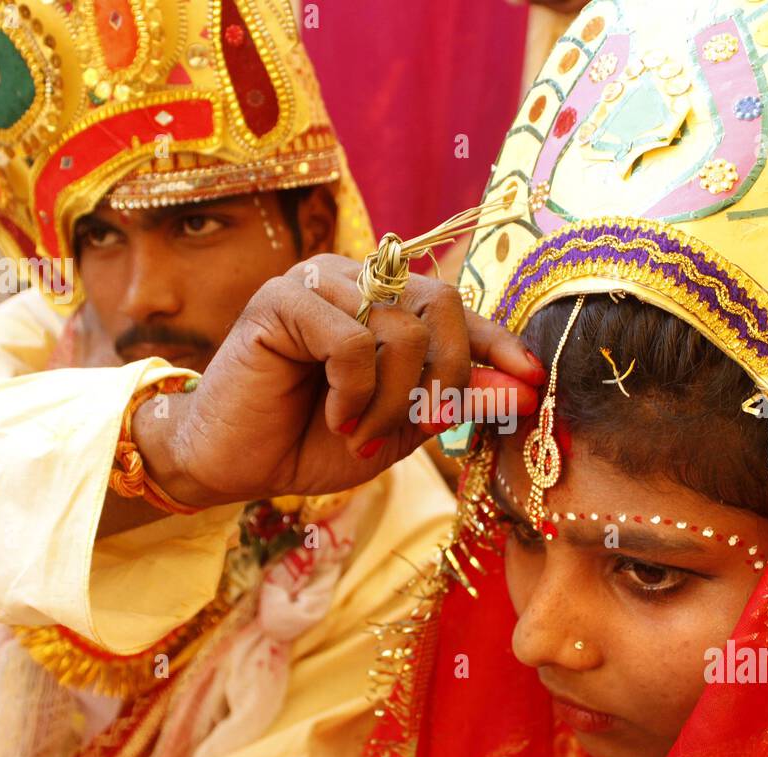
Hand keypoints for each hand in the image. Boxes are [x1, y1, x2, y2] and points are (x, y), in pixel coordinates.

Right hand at [134, 254, 543, 506]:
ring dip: (393, 398)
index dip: (499, 341)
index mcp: (388, 305)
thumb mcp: (401, 428)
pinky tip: (333, 412)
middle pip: (442, 305)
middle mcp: (358, 281)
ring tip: (358, 427)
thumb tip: (524, 389)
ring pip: (401, 329)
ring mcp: (319, 282)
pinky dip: (353, 390)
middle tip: (424, 424)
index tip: (533, 380)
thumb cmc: (313, 442)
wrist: (235, 463)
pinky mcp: (282, 299)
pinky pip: (352, 340)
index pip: (460, 309)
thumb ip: (455, 402)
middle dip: (447, 376)